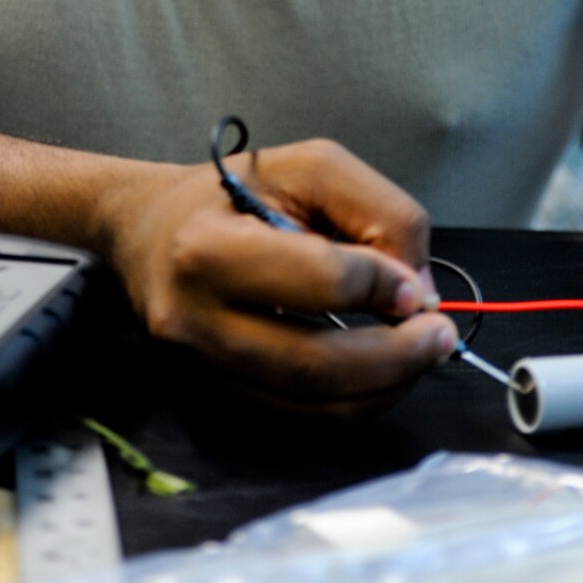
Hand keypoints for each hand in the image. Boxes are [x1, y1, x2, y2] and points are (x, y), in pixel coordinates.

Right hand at [97, 136, 457, 414]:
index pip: (319, 279)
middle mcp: (196, 321)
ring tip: (418, 352)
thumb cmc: (228, 194)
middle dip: (397, 356)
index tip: (413, 282)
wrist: (143, 230)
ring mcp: (203, 369)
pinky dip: (354, 399)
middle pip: (316, 365)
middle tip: (439, 336)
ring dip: (384, 386)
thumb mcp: (308, 166)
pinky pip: (301, 416)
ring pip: (313, 406)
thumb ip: (376, 211)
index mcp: (209, 250)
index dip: (383, 282)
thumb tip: (416, 289)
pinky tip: (377, 368)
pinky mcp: (217, 394)